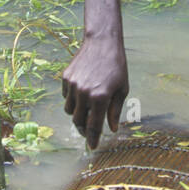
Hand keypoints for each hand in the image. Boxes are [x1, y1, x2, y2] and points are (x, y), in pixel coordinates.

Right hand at [62, 34, 128, 148]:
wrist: (102, 43)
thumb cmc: (117, 67)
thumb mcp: (122, 89)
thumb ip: (115, 111)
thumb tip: (112, 128)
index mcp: (101, 98)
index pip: (94, 126)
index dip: (93, 138)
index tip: (92, 146)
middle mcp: (84, 93)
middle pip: (78, 121)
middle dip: (83, 129)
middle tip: (89, 130)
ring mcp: (73, 86)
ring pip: (69, 110)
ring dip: (77, 113)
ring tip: (86, 107)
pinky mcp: (66, 78)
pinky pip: (66, 96)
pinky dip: (72, 99)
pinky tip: (82, 91)